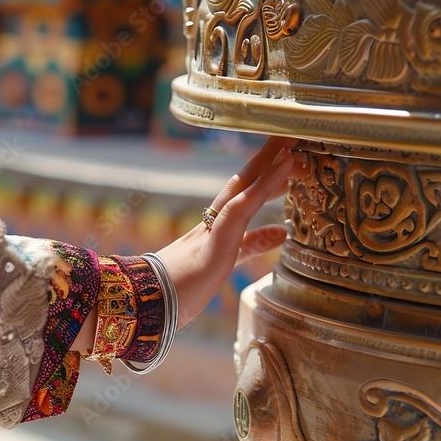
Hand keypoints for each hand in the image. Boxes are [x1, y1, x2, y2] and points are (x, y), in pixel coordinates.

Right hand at [71, 137, 296, 351]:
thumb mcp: (226, 260)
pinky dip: (265, 183)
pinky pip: (243, 204)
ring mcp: (214, 224)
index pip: (244, 192)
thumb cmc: (181, 288)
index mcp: (214, 226)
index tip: (288, 157)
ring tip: (291, 141)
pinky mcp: (216, 235)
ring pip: (244, 185)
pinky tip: (284, 165)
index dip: (266, 173)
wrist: (149, 305)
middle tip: (290, 135)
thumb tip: (282, 232)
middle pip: (244, 179)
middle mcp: (214, 218)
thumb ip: (253, 244)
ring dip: (269, 161)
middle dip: (267, 157)